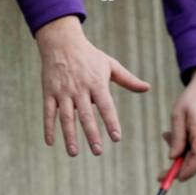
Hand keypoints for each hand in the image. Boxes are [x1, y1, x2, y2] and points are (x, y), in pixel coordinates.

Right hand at [35, 16, 149, 155]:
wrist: (61, 41)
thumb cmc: (90, 56)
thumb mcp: (110, 65)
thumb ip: (128, 80)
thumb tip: (147, 88)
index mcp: (96, 83)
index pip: (106, 106)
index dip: (111, 122)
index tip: (116, 138)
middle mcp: (79, 89)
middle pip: (86, 115)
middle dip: (92, 134)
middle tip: (98, 152)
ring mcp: (63, 91)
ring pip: (66, 116)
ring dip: (69, 135)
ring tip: (74, 153)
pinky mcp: (49, 92)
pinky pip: (48, 112)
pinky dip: (48, 127)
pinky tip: (50, 142)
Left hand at [159, 68, 195, 182]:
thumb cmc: (192, 98)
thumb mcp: (177, 114)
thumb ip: (176, 137)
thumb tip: (172, 158)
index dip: (187, 171)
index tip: (174, 178)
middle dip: (178, 168)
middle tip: (159, 175)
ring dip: (180, 152)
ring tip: (166, 135)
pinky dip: (187, 146)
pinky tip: (178, 133)